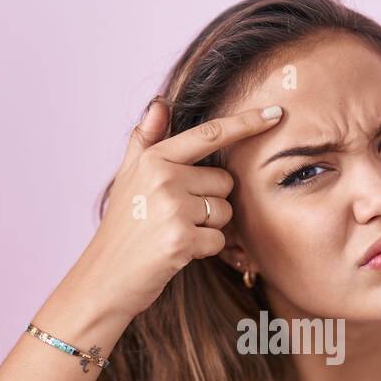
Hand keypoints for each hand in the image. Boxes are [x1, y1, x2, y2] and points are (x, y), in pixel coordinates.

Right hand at [74, 98, 282, 320]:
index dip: (245, 123)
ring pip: (224, 211)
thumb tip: (160, 103)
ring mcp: (172, 208)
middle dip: (211, 201)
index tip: (275, 114)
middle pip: (224, 181)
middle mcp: (163, 178)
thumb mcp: (127, 178)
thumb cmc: (122, 228)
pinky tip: (178, 252)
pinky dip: (205, 249)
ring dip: (209, 227)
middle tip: (177, 218)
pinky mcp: (181, 239)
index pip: (209, 134)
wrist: (104, 277)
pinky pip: (218, 239)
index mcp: (154, 159)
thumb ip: (145, 140)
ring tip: (175, 233)